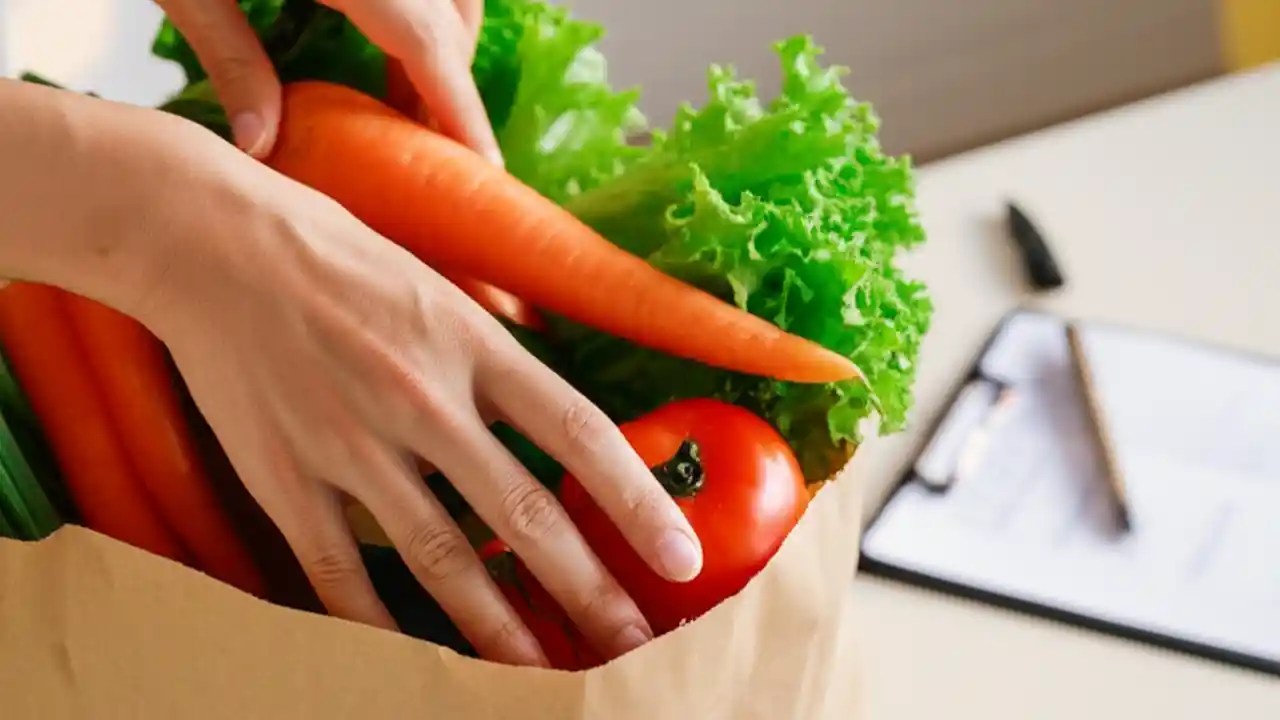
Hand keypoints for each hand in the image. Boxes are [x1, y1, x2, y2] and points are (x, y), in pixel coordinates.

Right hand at [135, 139, 700, 664]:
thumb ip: (497, 354)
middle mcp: (424, 400)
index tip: (681, 557)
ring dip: (504, 629)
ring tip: (546, 676)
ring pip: (444, 561)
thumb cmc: (336, 254)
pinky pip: (344, 575)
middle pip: (526, 517)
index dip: (639, 503)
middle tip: (635, 644)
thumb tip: (554, 415)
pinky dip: (386, 627)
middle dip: (590, 591)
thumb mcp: (440, 284)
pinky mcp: (289, 479)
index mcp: (473, 343)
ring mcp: (354, 445)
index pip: (580, 435)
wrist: (212, 242)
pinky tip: (424, 664)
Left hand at [156, 0, 500, 163]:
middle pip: (452, 19)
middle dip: (451, 85)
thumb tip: (262, 145)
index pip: (431, 46)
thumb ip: (232, 61)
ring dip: (442, 44)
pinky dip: (423, 10)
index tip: (487, 164)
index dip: (462, 111)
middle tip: (430, 147)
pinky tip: (388, 40)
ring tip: (407, 98)